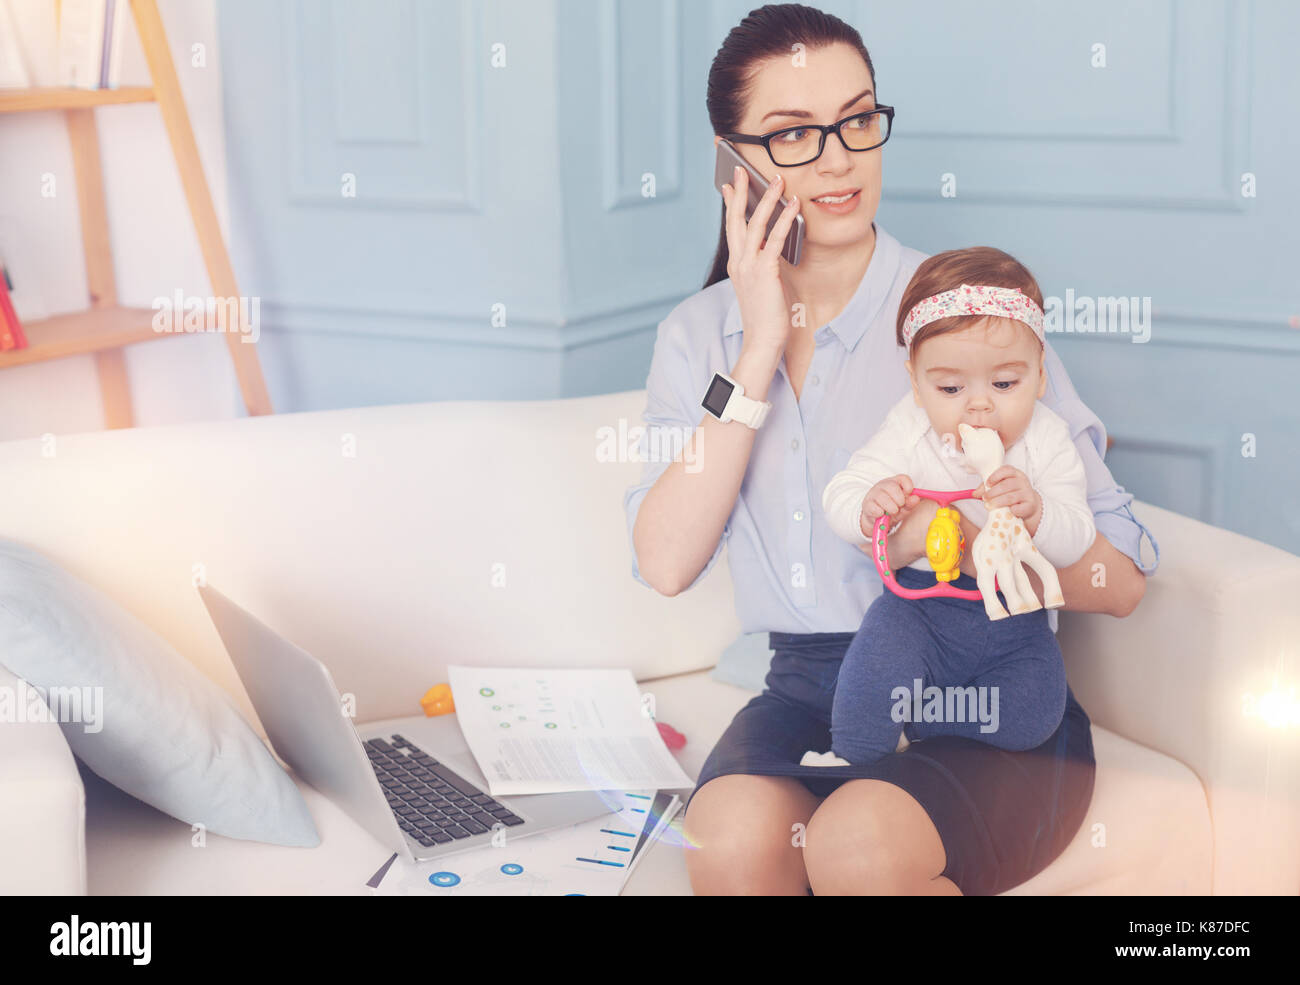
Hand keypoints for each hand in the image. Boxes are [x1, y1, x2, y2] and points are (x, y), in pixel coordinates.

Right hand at [721, 162, 801, 357]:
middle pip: (735, 219)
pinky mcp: (765, 272)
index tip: (728, 185)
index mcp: (736, 265)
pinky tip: (794, 205)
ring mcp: (749, 266)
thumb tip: (773, 247)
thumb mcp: (762, 285)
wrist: (763, 341)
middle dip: (738, 192)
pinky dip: (785, 219)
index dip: (730, 204)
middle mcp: (738, 262)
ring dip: (766, 199)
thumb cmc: (766, 317)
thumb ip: (764, 265)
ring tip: (777, 180)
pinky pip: (775, 239)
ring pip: (754, 224)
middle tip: (741, 169)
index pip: (731, 228)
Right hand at [859, 474, 921, 537]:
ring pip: (882, 497)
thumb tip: (916, 498)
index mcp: (894, 483)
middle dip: (899, 499)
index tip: (909, 494)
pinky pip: (874, 507)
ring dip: (890, 507)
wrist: (876, 521)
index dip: (908, 486)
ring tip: (893, 512)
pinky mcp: (867, 504)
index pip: (903, 478)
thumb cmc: (891, 510)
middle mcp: (883, 486)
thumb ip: (909, 504)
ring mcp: (873, 494)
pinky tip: (881, 514)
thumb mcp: (903, 508)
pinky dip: (880, 512)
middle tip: (900, 506)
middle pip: (892, 486)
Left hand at [974, 466, 1042, 531]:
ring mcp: (1028, 493)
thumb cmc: (1010, 494)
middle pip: (1007, 484)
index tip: (987, 483)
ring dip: (997, 502)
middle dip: (993, 492)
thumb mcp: (999, 487)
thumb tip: (974, 493)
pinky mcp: (1030, 505)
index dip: (995, 476)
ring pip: (1011, 497)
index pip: (1006, 470)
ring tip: (988, 506)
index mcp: (1015, 474)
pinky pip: (1020, 508)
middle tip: (984, 498)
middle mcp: (1023, 482)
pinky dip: (1012, 510)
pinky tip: (1007, 512)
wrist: (1028, 505)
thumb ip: (986, 488)